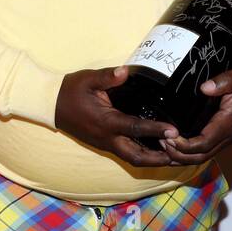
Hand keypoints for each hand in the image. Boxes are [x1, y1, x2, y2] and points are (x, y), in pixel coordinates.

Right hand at [54, 66, 178, 166]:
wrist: (51, 105)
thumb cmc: (71, 90)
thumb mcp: (88, 79)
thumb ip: (108, 77)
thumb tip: (125, 71)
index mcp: (106, 122)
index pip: (135, 128)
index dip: (156, 130)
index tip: (174, 130)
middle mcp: (107, 138)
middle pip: (137, 157)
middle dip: (159, 158)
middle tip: (180, 153)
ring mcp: (105, 144)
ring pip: (133, 159)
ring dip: (153, 159)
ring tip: (174, 154)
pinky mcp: (105, 144)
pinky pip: (127, 154)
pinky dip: (143, 155)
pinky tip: (157, 149)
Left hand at [159, 66, 231, 164]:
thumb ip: (224, 81)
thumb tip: (204, 88)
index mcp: (228, 123)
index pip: (203, 143)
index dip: (184, 145)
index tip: (169, 136)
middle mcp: (228, 136)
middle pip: (200, 157)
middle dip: (178, 154)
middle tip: (160, 140)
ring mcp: (227, 140)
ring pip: (203, 158)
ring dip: (183, 156)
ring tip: (164, 144)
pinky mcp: (226, 139)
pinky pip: (207, 152)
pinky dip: (190, 153)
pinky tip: (177, 144)